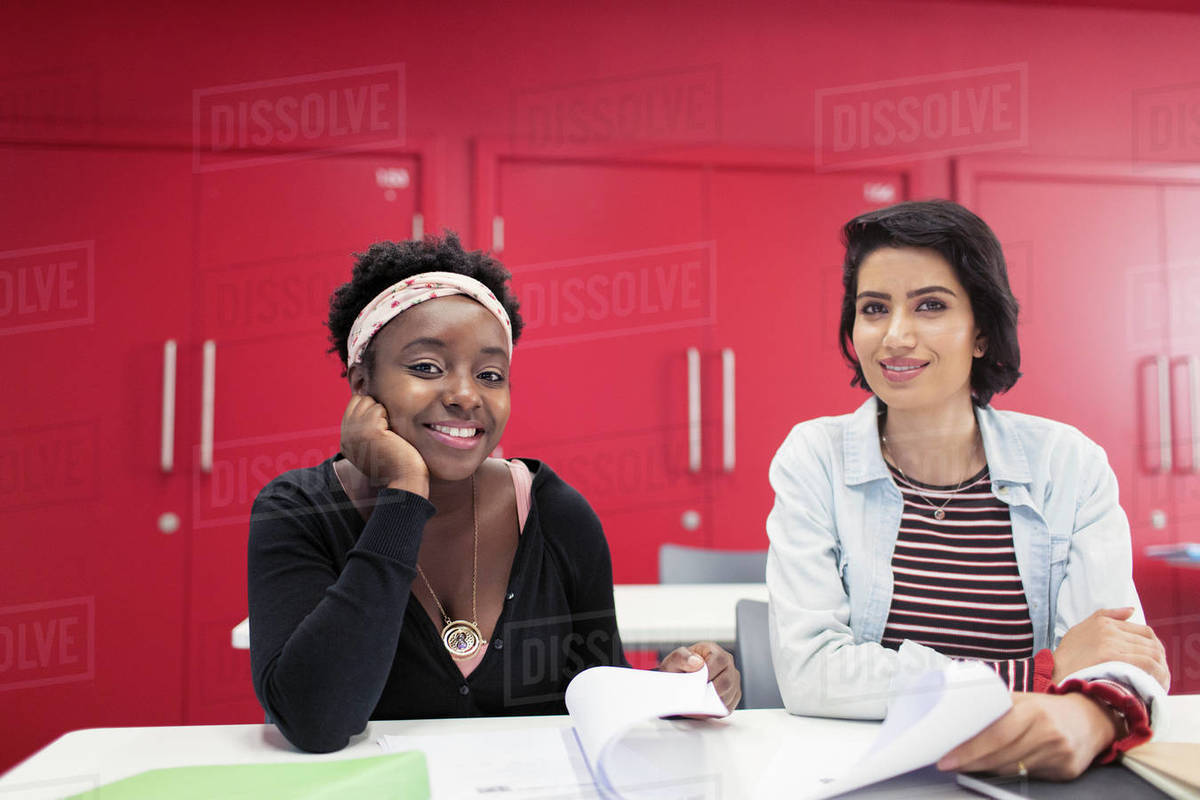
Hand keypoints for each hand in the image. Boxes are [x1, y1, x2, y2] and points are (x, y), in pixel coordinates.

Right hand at [340, 393, 429, 496]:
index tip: (382, 426)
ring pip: (368, 402)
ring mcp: (355, 434)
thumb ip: (366, 429)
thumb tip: (367, 400)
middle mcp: (346, 437)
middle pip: (358, 401)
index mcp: (346, 442)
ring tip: (389, 433)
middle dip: (375, 408)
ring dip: (383, 413)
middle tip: (387, 429)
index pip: (352, 407)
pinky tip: (392, 434)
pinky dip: (389, 416)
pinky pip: (378, 408)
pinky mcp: (368, 431)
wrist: (405, 480)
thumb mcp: (374, 446)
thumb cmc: (397, 462)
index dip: (370, 408)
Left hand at [657, 642, 740, 713]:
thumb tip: (697, 663)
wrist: (680, 679)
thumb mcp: (674, 660)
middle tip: (695, 699)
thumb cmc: (679, 668)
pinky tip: (700, 710)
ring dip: (711, 703)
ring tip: (695, 706)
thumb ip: (682, 658)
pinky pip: (727, 707)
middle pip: (726, 681)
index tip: (697, 684)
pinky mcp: (732, 696)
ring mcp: (732, 681)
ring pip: (728, 696)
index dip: (710, 673)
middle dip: (710, 692)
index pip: (720, 660)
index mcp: (715, 651)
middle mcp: (728, 664)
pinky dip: (714, 711)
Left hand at [936, 692, 1117, 779]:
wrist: (1090, 719)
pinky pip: (1028, 776)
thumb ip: (997, 707)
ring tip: (964, 765)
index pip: (996, 734)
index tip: (948, 755)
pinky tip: (993, 769)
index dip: (970, 748)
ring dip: (985, 769)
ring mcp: (1059, 754)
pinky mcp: (1066, 771)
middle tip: (949, 762)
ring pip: (1012, 769)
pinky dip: (1007, 773)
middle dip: (971, 762)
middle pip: (1002, 755)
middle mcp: (1048, 733)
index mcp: (1034, 711)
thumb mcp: (1023, 700)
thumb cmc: (1047, 709)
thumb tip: (959, 715)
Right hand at [1053, 607, 1169, 689]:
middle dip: (1159, 660)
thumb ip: (1106, 616)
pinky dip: (1156, 674)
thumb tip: (1131, 610)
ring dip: (1160, 669)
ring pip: (1151, 653)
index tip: (1154, 663)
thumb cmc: (1068, 656)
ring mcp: (1111, 643)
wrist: (1054, 674)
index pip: (1144, 631)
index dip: (1153, 648)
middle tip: (1159, 676)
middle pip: (1150, 642)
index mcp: (1104, 622)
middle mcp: (1109, 630)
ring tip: (1158, 682)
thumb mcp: (1081, 629)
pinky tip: (1154, 684)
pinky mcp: (1112, 658)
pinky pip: (1146, 663)